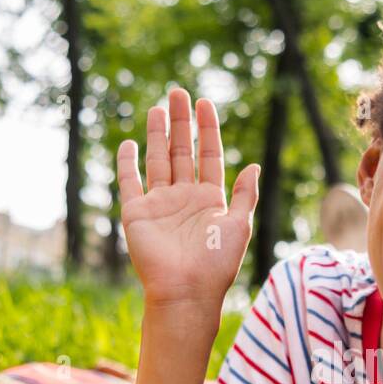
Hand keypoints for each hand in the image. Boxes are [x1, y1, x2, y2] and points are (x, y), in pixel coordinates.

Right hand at [116, 87, 260, 308]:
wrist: (186, 291)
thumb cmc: (216, 264)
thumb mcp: (239, 226)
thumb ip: (245, 195)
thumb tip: (254, 166)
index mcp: (210, 200)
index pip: (209, 155)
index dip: (208, 129)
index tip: (205, 103)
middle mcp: (184, 198)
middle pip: (182, 151)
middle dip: (181, 122)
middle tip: (178, 92)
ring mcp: (160, 204)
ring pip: (158, 161)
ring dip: (158, 134)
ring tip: (159, 107)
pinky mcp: (137, 213)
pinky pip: (131, 183)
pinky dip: (129, 163)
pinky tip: (130, 143)